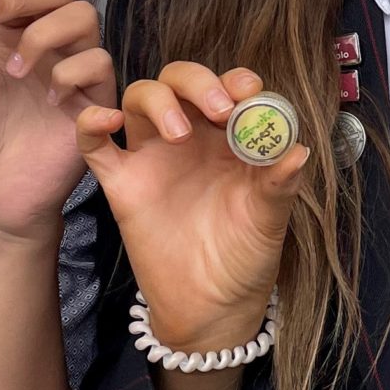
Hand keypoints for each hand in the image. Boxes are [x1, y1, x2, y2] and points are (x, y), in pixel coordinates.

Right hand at [75, 63, 309, 349]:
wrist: (212, 309)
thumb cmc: (246, 257)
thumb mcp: (269, 219)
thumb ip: (279, 183)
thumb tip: (297, 149)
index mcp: (231, 138)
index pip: (229, 88)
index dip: (237, 81)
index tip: (247, 91)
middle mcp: (192, 138)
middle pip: (181, 81)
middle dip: (198, 82)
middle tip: (219, 108)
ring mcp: (153, 157)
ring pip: (140, 99)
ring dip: (157, 99)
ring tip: (179, 132)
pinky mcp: (122, 184)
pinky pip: (94, 144)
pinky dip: (92, 123)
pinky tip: (109, 121)